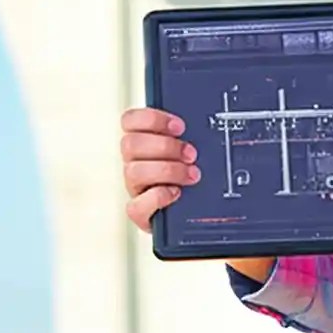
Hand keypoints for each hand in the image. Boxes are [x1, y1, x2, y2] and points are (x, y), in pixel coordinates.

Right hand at [120, 107, 199, 232]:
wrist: (198, 210)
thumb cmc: (195, 173)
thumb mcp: (193, 150)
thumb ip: (191, 134)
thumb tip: (203, 123)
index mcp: (144, 141)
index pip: (130, 120)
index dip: (152, 119)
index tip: (180, 126)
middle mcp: (135, 162)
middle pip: (130, 144)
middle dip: (165, 146)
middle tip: (191, 154)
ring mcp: (135, 188)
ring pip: (134, 171)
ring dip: (168, 170)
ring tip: (192, 174)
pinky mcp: (139, 213)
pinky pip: (135, 206)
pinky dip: (158, 197)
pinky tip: (176, 193)